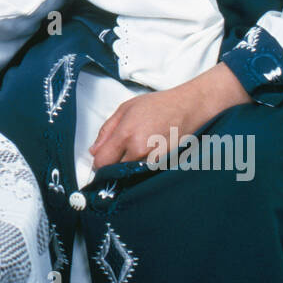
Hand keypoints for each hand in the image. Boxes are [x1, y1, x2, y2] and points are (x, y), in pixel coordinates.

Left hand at [89, 63, 250, 167]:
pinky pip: (145, 176)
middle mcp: (139, 150)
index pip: (101, 162)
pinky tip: (146, 159)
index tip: (101, 161)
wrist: (189, 108)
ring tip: (134, 156)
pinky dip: (142, 172)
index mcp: (126, 134)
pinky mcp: (164, 167)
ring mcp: (153, 161)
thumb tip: (93, 151)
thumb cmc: (158, 105)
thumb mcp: (125, 109)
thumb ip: (106, 131)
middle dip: (111, 168)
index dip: (98, 164)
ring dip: (127, 171)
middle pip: (114, 173)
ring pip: (130, 177)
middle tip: (118, 158)